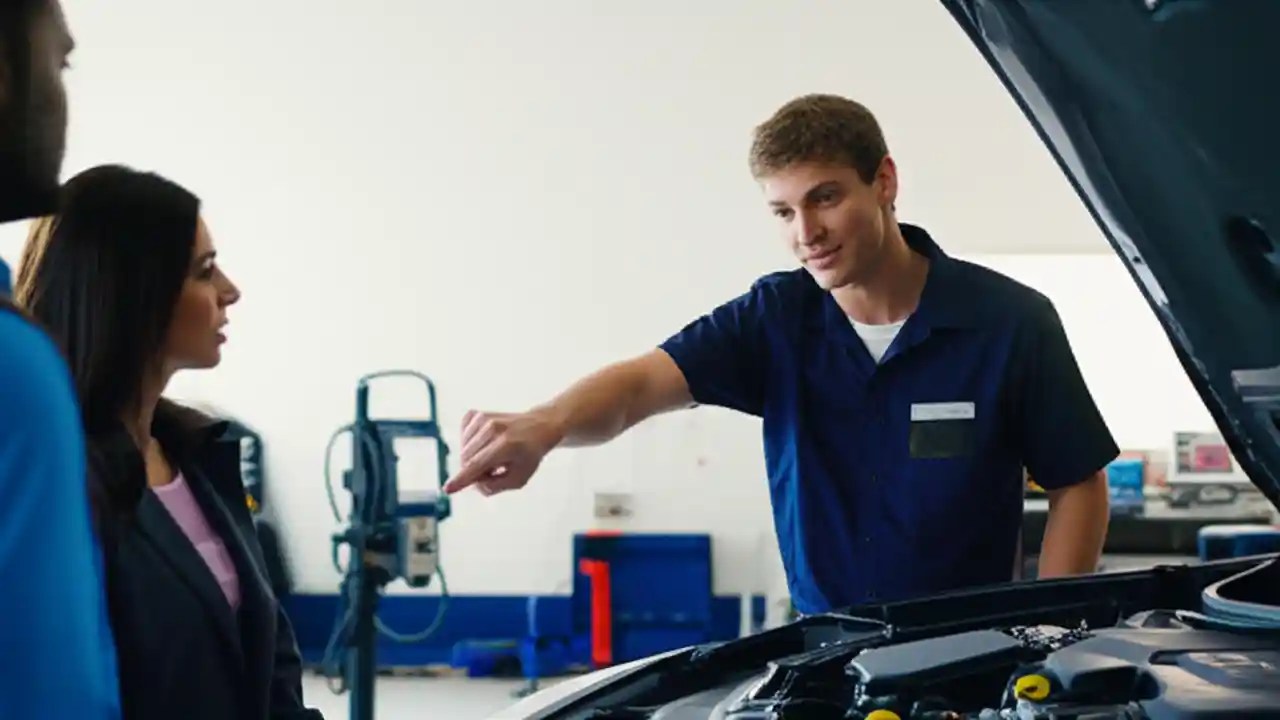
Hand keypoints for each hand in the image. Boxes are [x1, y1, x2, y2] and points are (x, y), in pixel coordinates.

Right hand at [443, 409, 561, 495]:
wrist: (537, 428)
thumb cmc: (529, 455)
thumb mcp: (518, 479)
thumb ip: (494, 486)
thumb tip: (473, 483)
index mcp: (506, 445)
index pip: (478, 465)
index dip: (462, 480)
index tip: (447, 489)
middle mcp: (493, 429)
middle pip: (467, 460)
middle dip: (475, 472)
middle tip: (493, 471)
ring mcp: (484, 419)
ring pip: (463, 450)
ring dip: (473, 459)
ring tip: (492, 457)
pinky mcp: (477, 415)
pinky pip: (462, 437)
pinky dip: (469, 445)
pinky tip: (483, 444)